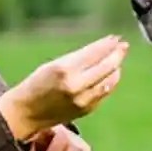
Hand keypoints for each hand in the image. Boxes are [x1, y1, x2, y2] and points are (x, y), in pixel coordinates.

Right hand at [0, 35, 126, 139]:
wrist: (27, 112)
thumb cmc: (38, 83)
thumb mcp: (54, 65)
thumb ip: (78, 59)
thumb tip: (104, 48)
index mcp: (65, 70)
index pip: (93, 54)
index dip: (107, 45)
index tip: (115, 38)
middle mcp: (76, 86)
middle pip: (106, 67)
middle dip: (117, 54)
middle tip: (123, 45)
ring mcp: (83, 100)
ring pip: (109, 80)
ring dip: (116, 67)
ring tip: (118, 58)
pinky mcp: (87, 109)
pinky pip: (104, 92)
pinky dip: (110, 81)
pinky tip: (112, 73)